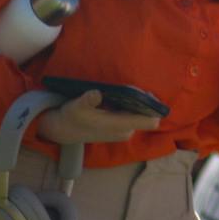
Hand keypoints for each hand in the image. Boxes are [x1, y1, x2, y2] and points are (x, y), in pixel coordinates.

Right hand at [36, 89, 161, 146]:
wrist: (64, 130)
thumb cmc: (72, 117)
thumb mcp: (76, 107)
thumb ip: (87, 100)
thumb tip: (96, 94)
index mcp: (119, 126)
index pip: (150, 121)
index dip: (154, 107)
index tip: (147, 93)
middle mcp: (126, 131)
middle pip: (147, 115)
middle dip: (145, 102)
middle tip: (134, 87)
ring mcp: (124, 131)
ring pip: (141, 115)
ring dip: (138, 104)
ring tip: (128, 91)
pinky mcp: (121, 129)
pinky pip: (134, 116)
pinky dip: (132, 107)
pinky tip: (123, 98)